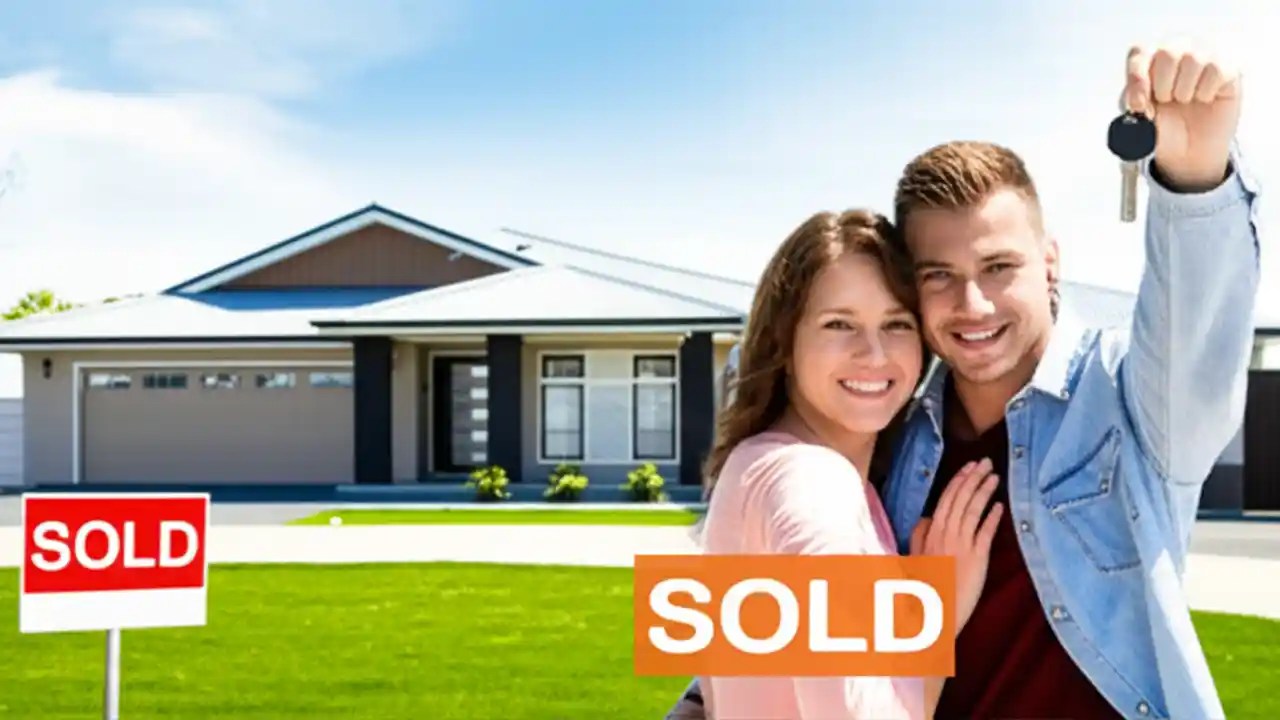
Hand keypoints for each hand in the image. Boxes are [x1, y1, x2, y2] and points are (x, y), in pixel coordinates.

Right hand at [909, 458, 1002, 631]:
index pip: (946, 499)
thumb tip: (927, 518)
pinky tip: (1000, 506)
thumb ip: (921, 536)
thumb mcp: (916, 557)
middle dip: (973, 478)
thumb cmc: (925, 586)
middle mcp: (946, 534)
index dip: (958, 481)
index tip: (968, 467)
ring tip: (994, 477)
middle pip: (960, 500)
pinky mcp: (977, 558)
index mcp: (931, 532)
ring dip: (984, 491)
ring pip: (973, 511)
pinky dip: (992, 517)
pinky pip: (985, 532)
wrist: (935, 612)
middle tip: (985, 462)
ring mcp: (962, 545)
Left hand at [1124, 44, 1241, 190]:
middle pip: (1167, 52)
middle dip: (1162, 85)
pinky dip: (1206, 92)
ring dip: (1184, 90)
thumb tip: (1139, 103)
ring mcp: (1203, 56)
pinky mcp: (1227, 68)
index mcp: (1150, 60)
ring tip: (1185, 100)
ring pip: (1193, 58)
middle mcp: (1177, 51)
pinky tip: (1204, 99)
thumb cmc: (1164, 126)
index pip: (1139, 52)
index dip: (1137, 77)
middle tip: (1166, 101)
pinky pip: (1216, 70)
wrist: (1189, 149)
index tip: (1138, 104)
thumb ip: (1134, 105)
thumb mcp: (1139, 118)